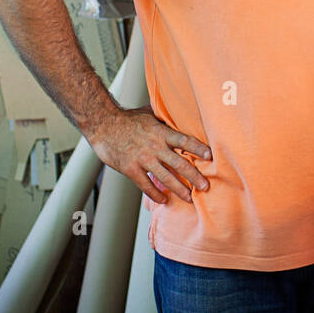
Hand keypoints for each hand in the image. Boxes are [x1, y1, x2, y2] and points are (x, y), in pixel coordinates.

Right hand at [87, 105, 211, 204]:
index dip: (198, 148)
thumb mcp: (149, 114)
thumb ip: (164, 118)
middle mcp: (154, 147)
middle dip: (194, 177)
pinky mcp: (131, 169)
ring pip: (165, 178)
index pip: (185, 141)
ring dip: (179, 189)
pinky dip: (155, 194)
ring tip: (189, 198)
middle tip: (205, 187)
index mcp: (161, 132)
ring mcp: (143, 159)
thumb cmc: (126, 118)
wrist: (102, 124)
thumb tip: (178, 112)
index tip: (211, 156)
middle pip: (179, 164)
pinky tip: (164, 200)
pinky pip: (146, 185)